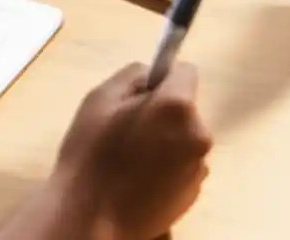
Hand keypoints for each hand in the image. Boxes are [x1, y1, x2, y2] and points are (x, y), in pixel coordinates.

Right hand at [57, 61, 210, 237]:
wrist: (93, 218)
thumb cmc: (90, 155)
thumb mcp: (99, 99)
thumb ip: (132, 76)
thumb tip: (152, 75)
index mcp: (176, 107)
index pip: (186, 71)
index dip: (163, 78)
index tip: (142, 94)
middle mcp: (198, 134)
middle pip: (185, 108)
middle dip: (163, 112)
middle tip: (127, 128)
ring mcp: (199, 167)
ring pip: (184, 137)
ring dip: (166, 140)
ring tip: (131, 158)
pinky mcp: (194, 192)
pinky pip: (183, 164)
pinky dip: (167, 166)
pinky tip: (140, 178)